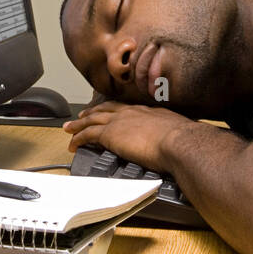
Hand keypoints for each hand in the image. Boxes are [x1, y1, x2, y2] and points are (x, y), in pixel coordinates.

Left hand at [62, 100, 193, 172]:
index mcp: (147, 111)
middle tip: (81, 116)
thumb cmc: (183, 139)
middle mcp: (131, 112)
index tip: (107, 112)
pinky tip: (72, 145)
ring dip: (79, 125)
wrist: (178, 140)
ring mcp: (119, 122)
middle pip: (105, 110)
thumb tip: (176, 141)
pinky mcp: (110, 134)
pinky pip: (87, 135)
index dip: (112, 110)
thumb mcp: (178, 130)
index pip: (124, 108)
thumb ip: (171, 133)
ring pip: (92, 120)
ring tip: (69, 128)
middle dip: (91, 113)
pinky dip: (78, 138)